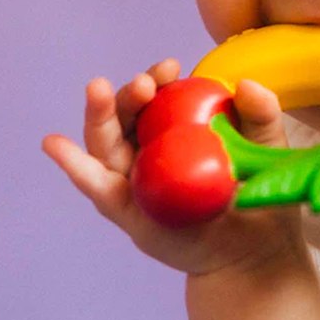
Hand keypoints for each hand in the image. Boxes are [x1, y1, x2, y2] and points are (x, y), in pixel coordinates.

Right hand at [42, 61, 304, 275]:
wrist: (254, 252)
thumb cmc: (257, 194)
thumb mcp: (265, 148)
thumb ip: (261, 114)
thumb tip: (246, 83)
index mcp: (177, 127)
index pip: (159, 96)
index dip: (158, 79)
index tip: (170, 67)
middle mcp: (150, 148)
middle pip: (128, 114)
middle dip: (131, 94)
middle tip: (144, 83)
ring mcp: (134, 178)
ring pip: (107, 142)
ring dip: (99, 115)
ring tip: (96, 89)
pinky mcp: (125, 210)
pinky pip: (97, 185)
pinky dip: (74, 165)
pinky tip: (54, 144)